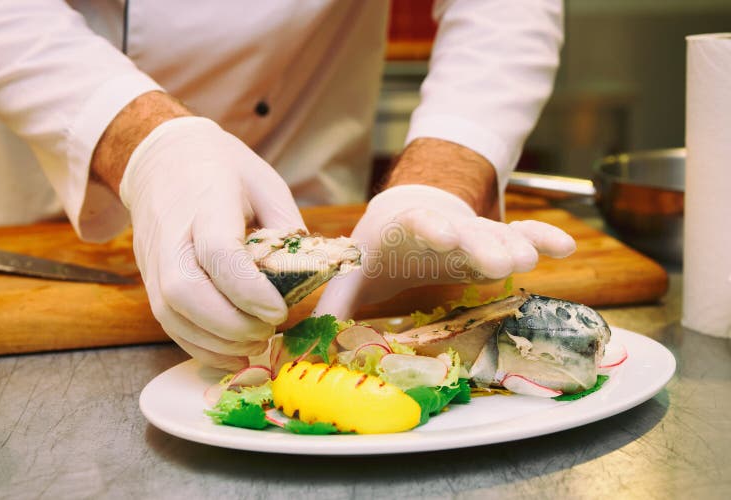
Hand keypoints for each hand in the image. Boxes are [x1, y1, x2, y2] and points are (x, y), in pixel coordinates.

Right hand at [119, 117, 305, 369]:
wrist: (161, 158)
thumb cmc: (223, 170)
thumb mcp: (265, 183)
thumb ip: (285, 227)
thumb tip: (304, 276)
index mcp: (206, 202)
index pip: (218, 251)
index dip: (248, 289)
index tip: (279, 311)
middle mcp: (171, 233)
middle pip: (185, 290)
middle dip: (230, 324)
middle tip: (268, 332)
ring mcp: (154, 258)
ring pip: (171, 312)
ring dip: (214, 342)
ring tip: (253, 347)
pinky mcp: (149, 277)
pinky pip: (166, 321)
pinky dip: (198, 345)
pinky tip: (230, 353)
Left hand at [314, 184, 575, 319]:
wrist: (401, 223)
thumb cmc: (374, 255)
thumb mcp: (352, 274)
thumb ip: (337, 303)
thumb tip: (306, 345)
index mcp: (401, 231)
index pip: (416, 225)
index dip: (430, 228)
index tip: (445, 235)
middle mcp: (441, 227)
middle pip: (464, 232)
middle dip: (482, 244)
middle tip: (505, 260)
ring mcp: (471, 233)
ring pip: (495, 235)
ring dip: (514, 244)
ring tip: (531, 258)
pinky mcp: (492, 242)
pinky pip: (521, 235)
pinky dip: (541, 237)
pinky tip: (564, 246)